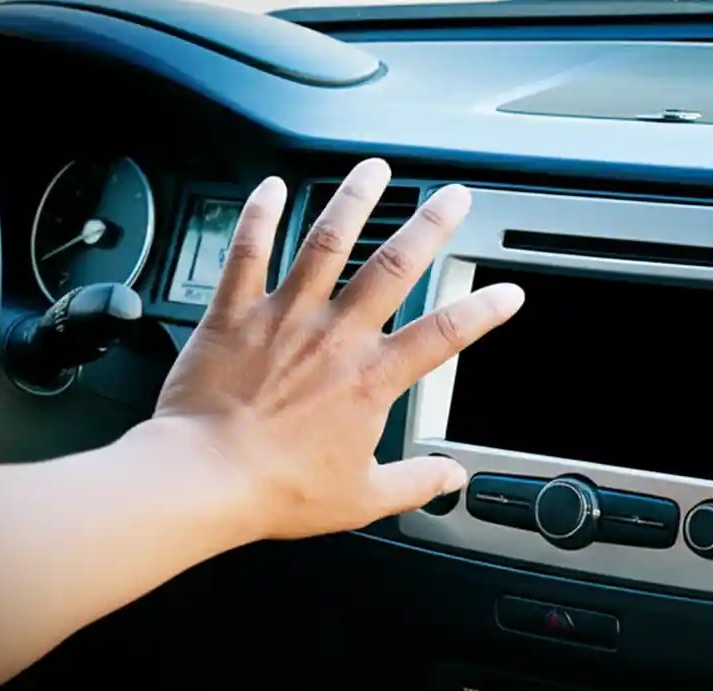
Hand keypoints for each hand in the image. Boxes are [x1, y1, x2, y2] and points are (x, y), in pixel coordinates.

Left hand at [151, 159, 522, 539]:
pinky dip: (260, 216)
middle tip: (453, 197)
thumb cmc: (278, 490)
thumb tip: (451, 479)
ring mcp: (285, 317)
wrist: (205, 479)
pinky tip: (272, 189)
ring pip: (327, 242)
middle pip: (395, 266)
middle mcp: (335, 336)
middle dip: (431, 225)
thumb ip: (414, 483)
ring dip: (355, 200)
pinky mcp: (235, 313)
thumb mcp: (362, 498)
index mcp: (371, 379)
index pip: (444, 333)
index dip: (483, 309)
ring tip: (376, 170)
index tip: (507, 291)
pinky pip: (248, 252)